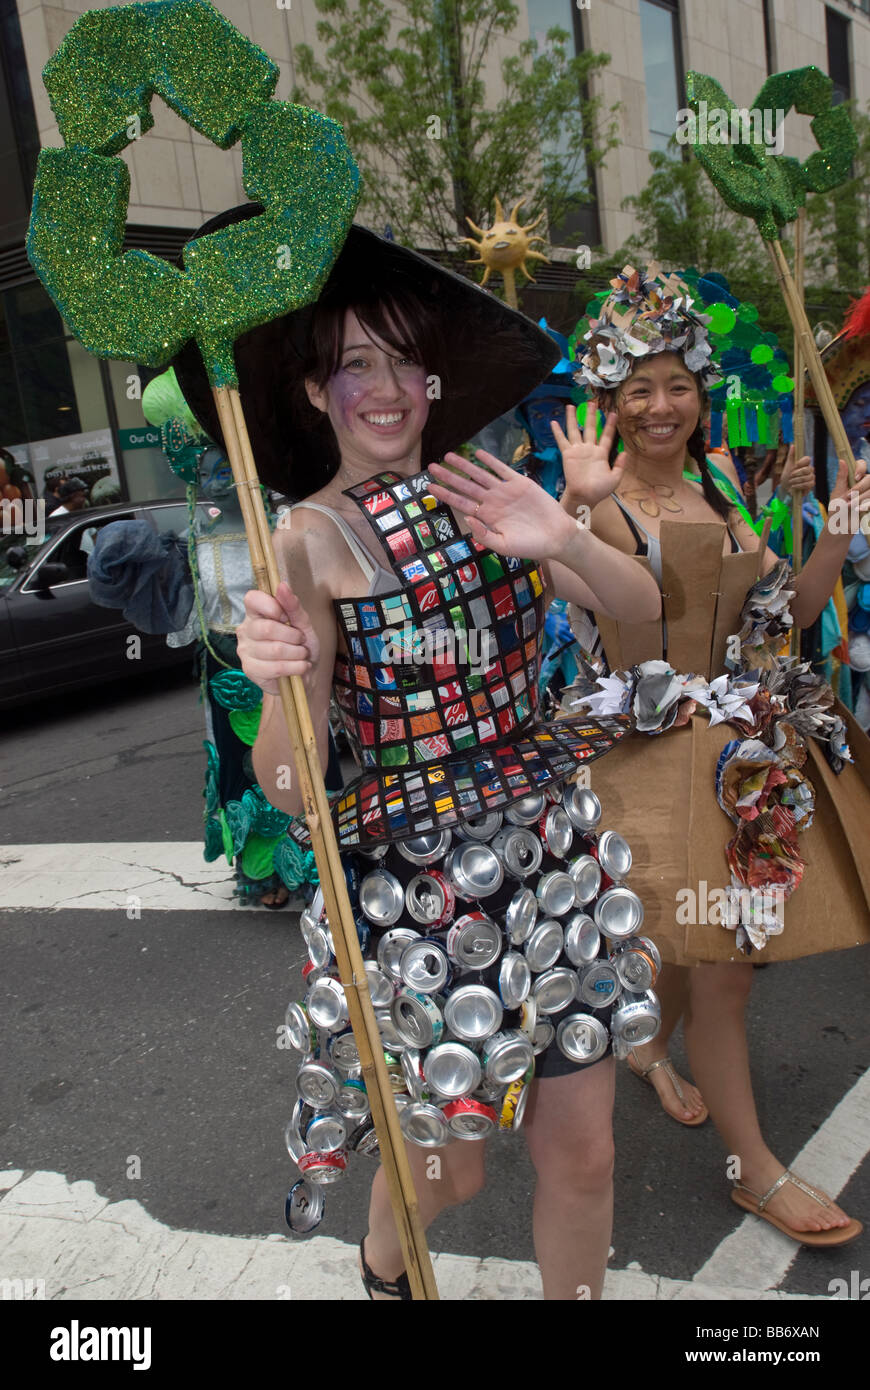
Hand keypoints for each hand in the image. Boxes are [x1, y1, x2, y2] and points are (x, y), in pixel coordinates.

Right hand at [236, 580, 319, 695]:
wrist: (306, 675)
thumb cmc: (301, 646)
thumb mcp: (303, 623)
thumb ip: (293, 605)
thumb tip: (282, 585)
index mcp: (255, 613)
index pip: (252, 599)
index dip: (272, 606)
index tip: (286, 617)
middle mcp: (245, 630)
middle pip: (267, 628)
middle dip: (293, 636)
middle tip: (300, 641)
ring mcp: (245, 651)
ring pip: (275, 649)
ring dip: (297, 653)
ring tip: (302, 655)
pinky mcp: (250, 670)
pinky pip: (276, 667)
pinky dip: (296, 667)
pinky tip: (300, 667)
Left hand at [428, 451, 575, 560]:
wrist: (556, 537)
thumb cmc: (531, 546)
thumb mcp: (504, 546)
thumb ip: (484, 535)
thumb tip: (467, 520)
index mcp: (487, 517)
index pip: (461, 503)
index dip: (445, 494)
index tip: (429, 487)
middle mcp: (493, 502)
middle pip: (466, 486)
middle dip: (448, 476)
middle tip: (431, 467)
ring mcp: (505, 491)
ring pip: (480, 475)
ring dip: (464, 465)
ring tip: (449, 455)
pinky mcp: (520, 483)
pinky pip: (502, 469)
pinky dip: (490, 462)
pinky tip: (478, 454)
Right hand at [551, 402, 623, 507]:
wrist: (585, 496)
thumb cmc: (599, 490)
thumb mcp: (615, 478)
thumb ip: (620, 465)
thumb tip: (625, 452)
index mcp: (601, 453)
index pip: (607, 435)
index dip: (610, 425)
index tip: (613, 413)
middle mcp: (589, 449)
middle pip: (590, 428)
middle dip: (591, 415)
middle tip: (592, 402)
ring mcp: (578, 451)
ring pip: (575, 430)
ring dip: (573, 418)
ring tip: (571, 406)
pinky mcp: (567, 454)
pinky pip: (562, 441)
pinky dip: (557, 432)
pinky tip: (553, 422)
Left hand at [777, 446, 813, 496]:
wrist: (786, 487)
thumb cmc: (787, 476)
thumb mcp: (788, 465)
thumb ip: (791, 456)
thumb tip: (793, 445)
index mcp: (805, 463)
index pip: (807, 459)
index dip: (801, 463)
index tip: (794, 466)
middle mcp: (810, 469)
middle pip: (807, 469)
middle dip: (797, 474)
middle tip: (791, 476)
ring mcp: (811, 477)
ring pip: (807, 477)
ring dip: (796, 480)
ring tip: (791, 482)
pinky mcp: (811, 484)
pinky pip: (808, 484)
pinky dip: (799, 486)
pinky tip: (794, 486)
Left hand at [826, 458, 869, 537]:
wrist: (840, 527)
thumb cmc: (837, 509)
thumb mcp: (838, 492)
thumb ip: (841, 477)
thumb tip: (841, 460)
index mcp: (854, 478)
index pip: (861, 464)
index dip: (860, 468)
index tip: (855, 477)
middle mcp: (864, 484)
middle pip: (869, 478)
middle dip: (859, 488)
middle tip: (848, 497)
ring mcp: (869, 494)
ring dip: (861, 498)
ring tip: (851, 507)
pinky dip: (866, 505)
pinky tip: (860, 510)